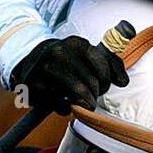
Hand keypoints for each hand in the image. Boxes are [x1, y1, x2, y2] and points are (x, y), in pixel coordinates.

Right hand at [11, 35, 128, 114]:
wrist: (28, 63)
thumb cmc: (65, 62)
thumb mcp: (84, 54)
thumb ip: (109, 63)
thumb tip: (123, 81)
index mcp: (75, 43)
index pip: (102, 64)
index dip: (107, 79)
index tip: (103, 84)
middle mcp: (59, 52)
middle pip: (93, 82)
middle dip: (97, 93)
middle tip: (93, 96)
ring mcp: (46, 69)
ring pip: (80, 94)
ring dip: (87, 103)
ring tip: (85, 103)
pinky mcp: (36, 87)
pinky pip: (62, 106)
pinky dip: (67, 109)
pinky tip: (63, 102)